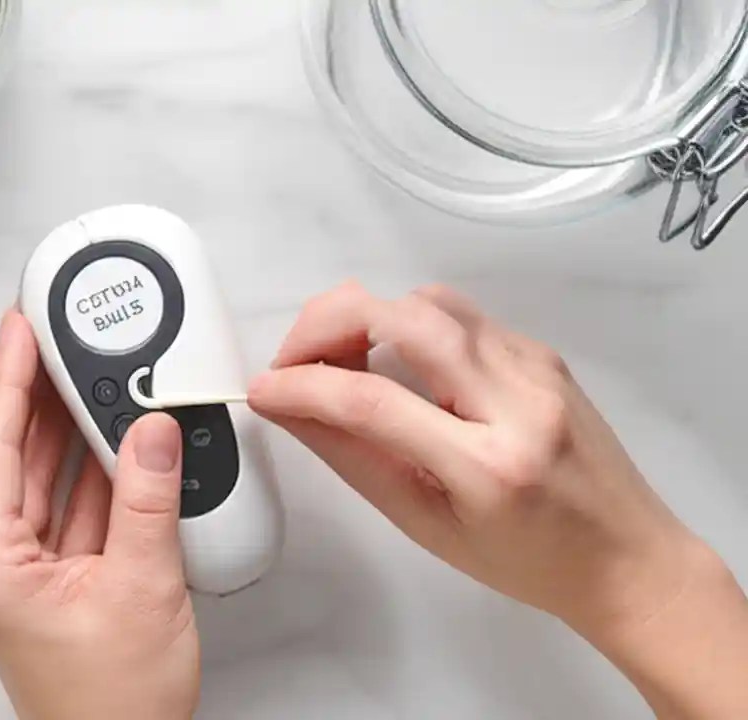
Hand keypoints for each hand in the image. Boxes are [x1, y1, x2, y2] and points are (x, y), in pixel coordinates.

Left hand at [0, 311, 199, 719]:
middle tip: (57, 336)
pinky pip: (76, 511)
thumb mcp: (139, 590)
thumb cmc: (111, 710)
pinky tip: (117, 439)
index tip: (18, 330)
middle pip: (18, 458)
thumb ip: (146, 501)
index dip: (8, 380)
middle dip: (40, 395)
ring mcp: (31, 575)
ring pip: (49, 482)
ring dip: (70, 431)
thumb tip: (150, 433)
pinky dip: (98, 475)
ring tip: (90, 372)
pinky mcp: (63, 584)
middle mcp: (0, 565)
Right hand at [249, 284, 747, 717]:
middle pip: (407, 317)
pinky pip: (460, 316)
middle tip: (292, 359)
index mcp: (490, 465)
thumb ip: (356, 461)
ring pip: (432, 301)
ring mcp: (537, 366)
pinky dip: (408, 325)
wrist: (628, 558)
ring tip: (336, 359)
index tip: (262, 389)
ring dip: (369, 316)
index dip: (303, 386)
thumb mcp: (428, 526)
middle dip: (328, 322)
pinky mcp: (541, 352)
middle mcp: (520, 400)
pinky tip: (394, 366)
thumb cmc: (529, 561)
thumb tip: (291, 410)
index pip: (374, 401)